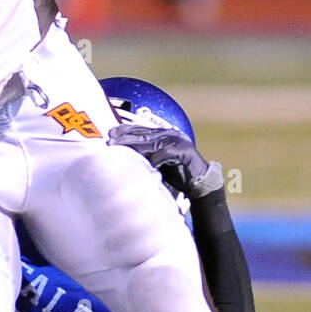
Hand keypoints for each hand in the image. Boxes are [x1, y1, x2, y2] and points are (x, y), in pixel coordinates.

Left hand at [108, 123, 223, 198]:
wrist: (199, 183)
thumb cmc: (175, 173)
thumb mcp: (156, 163)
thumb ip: (143, 155)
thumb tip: (120, 154)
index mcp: (164, 134)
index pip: (141, 129)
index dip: (125, 130)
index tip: (110, 132)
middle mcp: (171, 134)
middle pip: (144, 134)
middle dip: (126, 137)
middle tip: (111, 140)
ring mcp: (179, 141)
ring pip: (153, 142)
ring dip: (136, 146)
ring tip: (121, 149)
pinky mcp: (186, 151)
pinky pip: (167, 153)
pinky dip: (155, 158)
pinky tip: (144, 162)